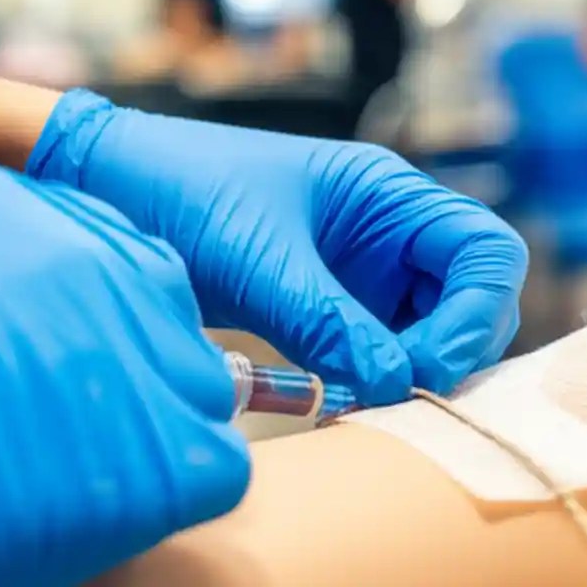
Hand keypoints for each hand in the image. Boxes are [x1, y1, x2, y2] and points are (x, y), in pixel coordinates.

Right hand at [0, 158, 248, 585]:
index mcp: (32, 206)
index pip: (106, 250)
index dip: (89, 310)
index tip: (66, 349)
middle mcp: (109, 263)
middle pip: (161, 307)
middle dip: (131, 356)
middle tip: (71, 413)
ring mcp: (148, 350)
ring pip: (197, 382)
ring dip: (153, 419)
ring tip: (79, 462)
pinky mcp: (170, 450)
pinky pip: (211, 466)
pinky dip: (172, 486)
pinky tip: (108, 500)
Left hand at [27, 91, 527, 403]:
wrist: (102, 186)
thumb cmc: (180, 190)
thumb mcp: (259, 257)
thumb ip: (329, 320)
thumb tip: (396, 385)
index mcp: (386, 193)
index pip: (484, 251)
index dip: (476, 312)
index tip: (426, 364)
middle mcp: (387, 232)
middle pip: (468, 298)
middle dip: (449, 348)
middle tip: (396, 392)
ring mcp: (358, 272)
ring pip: (426, 331)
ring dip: (412, 370)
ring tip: (364, 401)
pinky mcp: (323, 306)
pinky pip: (375, 348)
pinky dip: (373, 378)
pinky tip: (342, 399)